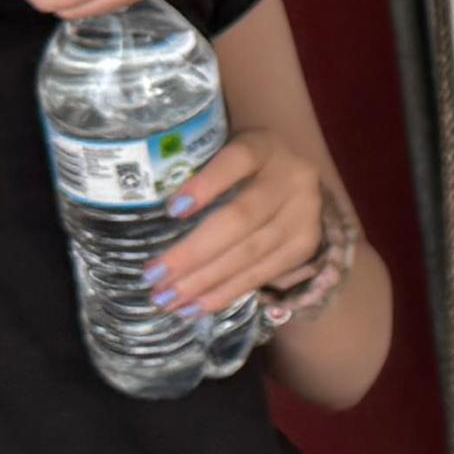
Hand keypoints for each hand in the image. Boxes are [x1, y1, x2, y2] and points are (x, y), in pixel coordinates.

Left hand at [152, 133, 336, 318]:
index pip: (236, 161)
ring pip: (252, 252)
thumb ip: (196, 173)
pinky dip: (228, 292)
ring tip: (168, 298)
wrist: (295, 174)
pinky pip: (265, 273)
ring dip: (206, 281)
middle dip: (194, 253)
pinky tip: (198, 306)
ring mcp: (304, 214)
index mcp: (263, 147)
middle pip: (241, 217)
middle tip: (153, 276)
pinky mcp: (306, 245)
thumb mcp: (222, 153)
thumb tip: (147, 215)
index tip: (172, 210)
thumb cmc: (242, 167)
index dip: (206, 185)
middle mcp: (291, 178)